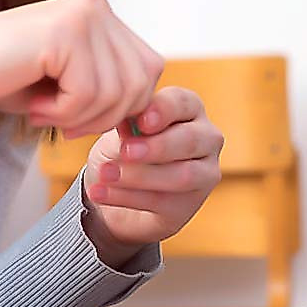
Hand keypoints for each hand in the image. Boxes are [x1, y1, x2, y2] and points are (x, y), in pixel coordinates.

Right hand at [0, 0, 163, 136]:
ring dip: (80, 118)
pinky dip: (63, 114)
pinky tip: (36, 107)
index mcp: (101, 14)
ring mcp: (83, 15)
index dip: (126, 107)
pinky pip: (88, 93)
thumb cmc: (6, 81)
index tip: (84, 120)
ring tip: (45, 112)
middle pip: (141, 82)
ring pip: (116, 92)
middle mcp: (97, 7)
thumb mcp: (72, 83)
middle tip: (62, 121)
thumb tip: (155, 114)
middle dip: (105, 117)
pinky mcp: (65, 32)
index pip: (148, 70)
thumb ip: (113, 86)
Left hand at [81, 88, 222, 256]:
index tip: (141, 122)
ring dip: (140, 176)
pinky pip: (161, 200)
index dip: (163, 111)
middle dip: (156, 147)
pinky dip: (126, 197)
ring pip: (182, 175)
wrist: (121, 190)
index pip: (183, 103)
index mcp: (190, 108)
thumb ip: (127, 122)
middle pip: (189, 140)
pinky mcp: (190, 203)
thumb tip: (123, 116)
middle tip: (126, 151)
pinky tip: (100, 192)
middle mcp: (206, 137)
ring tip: (105, 174)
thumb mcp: (122, 129)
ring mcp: (205, 172)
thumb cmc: (126, 146)